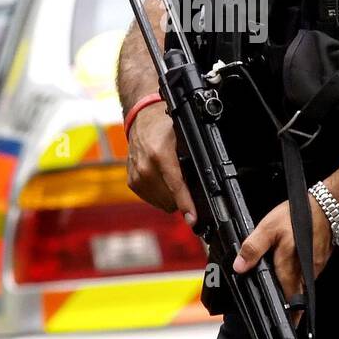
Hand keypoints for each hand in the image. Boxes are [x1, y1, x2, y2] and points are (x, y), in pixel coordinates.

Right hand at [125, 101, 196, 221]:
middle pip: (170, 199)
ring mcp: (136, 176)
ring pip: (162, 203)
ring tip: (174, 178)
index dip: (186, 204)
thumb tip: (206, 182)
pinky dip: (161, 194)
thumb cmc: (163, 126)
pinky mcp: (132, 182)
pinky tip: (163, 180)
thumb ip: (193, 158)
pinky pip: (152, 199)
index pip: (176, 186)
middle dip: (182, 197)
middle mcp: (145, 168)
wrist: (141, 119)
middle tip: (187, 181)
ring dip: (171, 197)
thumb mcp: (183, 137)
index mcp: (160, 155)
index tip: (192, 219)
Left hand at [232, 194, 333, 313]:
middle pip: (296, 297)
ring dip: (293, 294)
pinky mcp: (318, 261)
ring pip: (301, 287)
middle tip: (284, 319)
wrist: (329, 206)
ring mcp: (314, 268)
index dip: (287, 317)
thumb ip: (253, 248)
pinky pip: (306, 277)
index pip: (288, 301)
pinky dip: (298, 279)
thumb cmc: (300, 215)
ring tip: (282, 298)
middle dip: (290, 309)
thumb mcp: (268, 228)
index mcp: (290, 269)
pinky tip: (289, 272)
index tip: (285, 327)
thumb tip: (239, 267)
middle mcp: (305, 273)